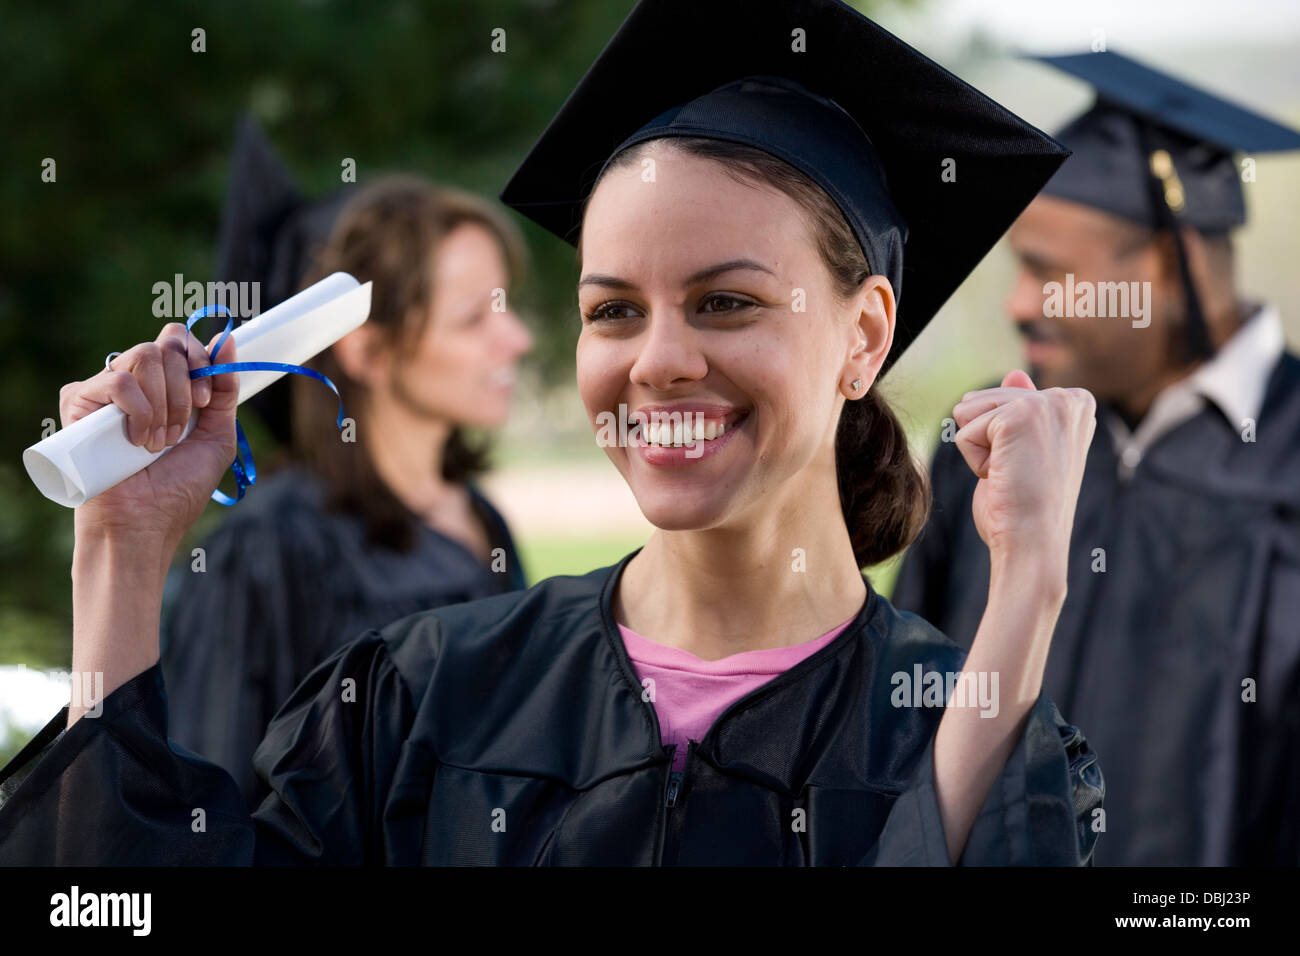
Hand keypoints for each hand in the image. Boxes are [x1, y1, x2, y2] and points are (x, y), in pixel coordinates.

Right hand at [61, 323, 238, 551]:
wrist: (146, 522)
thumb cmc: (178, 487)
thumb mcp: (218, 435)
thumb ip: (225, 389)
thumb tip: (228, 339)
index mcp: (164, 386)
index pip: (179, 340)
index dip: (200, 361)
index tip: (206, 401)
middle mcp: (134, 382)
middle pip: (166, 346)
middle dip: (185, 391)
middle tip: (181, 431)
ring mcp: (105, 390)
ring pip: (144, 355)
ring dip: (164, 404)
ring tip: (157, 442)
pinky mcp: (79, 402)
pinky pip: (118, 381)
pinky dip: (139, 411)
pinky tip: (136, 441)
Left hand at [951, 370, 1095, 571]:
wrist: (1033, 544)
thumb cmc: (1029, 506)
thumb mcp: (1026, 451)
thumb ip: (1022, 408)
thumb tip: (1014, 374)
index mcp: (1077, 403)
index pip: (1005, 397)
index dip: (1004, 437)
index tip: (1031, 466)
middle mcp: (1067, 397)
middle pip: (985, 399)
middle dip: (988, 440)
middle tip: (1018, 473)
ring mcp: (1045, 404)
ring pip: (970, 410)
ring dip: (980, 449)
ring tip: (1011, 474)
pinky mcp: (1016, 418)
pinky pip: (963, 429)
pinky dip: (973, 458)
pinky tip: (1001, 476)